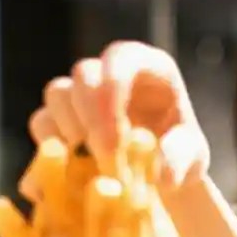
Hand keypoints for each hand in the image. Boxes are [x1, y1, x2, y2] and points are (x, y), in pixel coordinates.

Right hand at [22, 41, 209, 199]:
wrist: (159, 178)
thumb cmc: (181, 158)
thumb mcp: (194, 159)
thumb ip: (181, 159)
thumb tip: (162, 175)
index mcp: (149, 68)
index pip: (121, 57)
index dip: (112, 88)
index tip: (117, 135)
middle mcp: (110, 72)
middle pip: (84, 74)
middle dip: (92, 117)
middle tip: (108, 158)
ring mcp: (82, 92)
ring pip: (57, 94)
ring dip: (70, 131)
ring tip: (94, 165)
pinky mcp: (59, 118)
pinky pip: (42, 123)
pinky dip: (51, 150)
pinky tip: (71, 176)